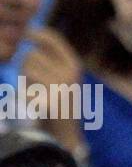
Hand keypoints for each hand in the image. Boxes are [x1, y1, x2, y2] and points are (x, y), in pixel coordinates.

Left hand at [21, 27, 84, 152]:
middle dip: (26, 65)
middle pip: (32, 55)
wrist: (66, 134)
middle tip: (35, 81)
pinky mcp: (44, 101)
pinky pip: (22, 89)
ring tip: (35, 92)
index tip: (27, 32)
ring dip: (23, 79)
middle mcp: (68, 73)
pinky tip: (34, 105)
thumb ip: (54, 59)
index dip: (38, 33)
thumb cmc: (63, 103)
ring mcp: (56, 87)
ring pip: (25, 70)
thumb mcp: (66, 78)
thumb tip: (34, 36)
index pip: (53, 40)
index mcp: (74, 65)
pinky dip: (23, 96)